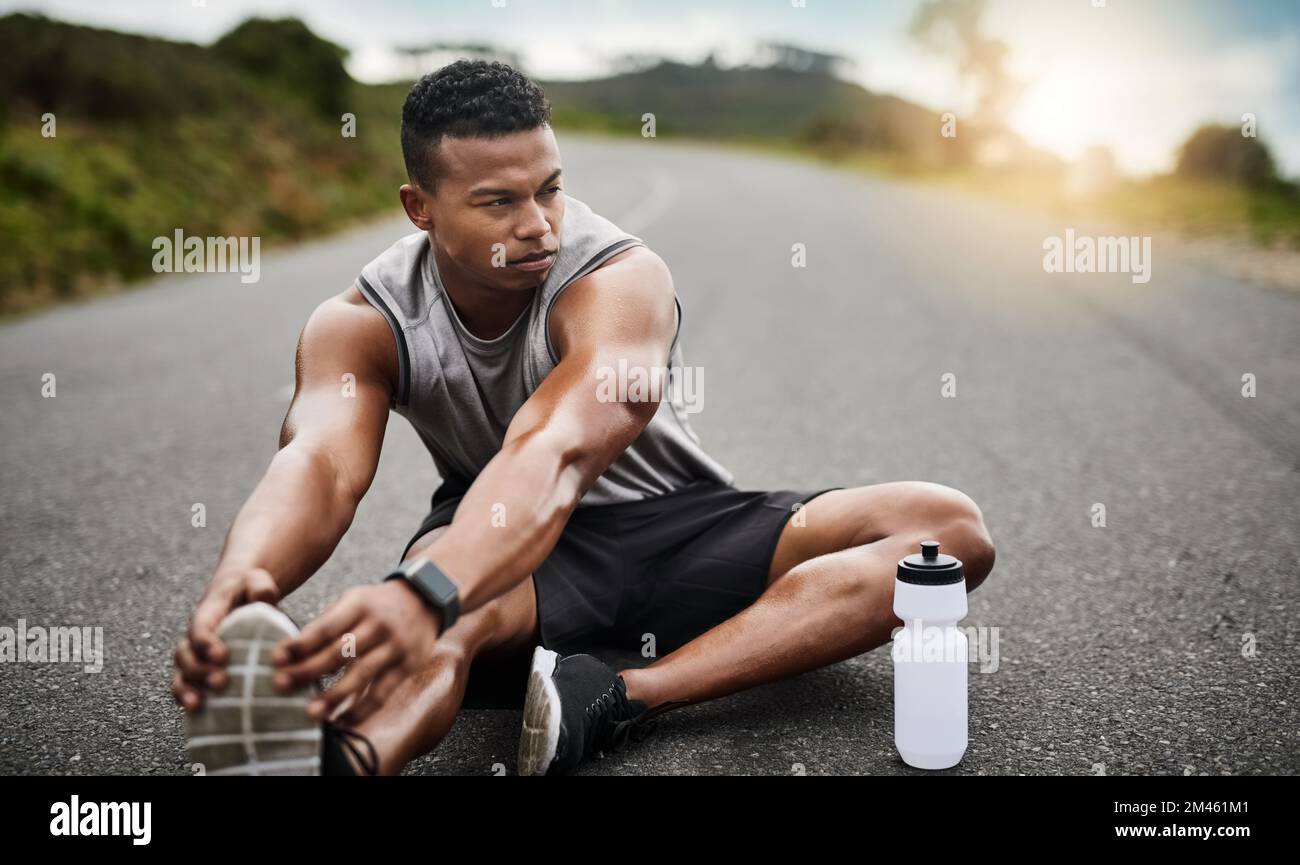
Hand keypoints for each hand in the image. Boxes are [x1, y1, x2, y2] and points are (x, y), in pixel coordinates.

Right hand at [172, 566, 281, 712]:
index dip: (205, 643)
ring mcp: (195, 654)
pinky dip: (186, 698)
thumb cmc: (249, 589)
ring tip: (199, 704)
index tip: (221, 656)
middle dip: (198, 671)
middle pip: (185, 654)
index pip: (200, 628)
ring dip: (187, 689)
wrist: (239, 594)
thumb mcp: (256, 580)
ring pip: (180, 673)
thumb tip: (265, 597)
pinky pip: (184, 686)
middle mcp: (195, 636)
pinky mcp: (199, 670)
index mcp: (208, 613)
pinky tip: (197, 712)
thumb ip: (260, 586)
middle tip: (220, 681)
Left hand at [270, 582, 441, 723]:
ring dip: (334, 696)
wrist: (427, 598)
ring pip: (362, 675)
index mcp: (360, 605)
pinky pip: (382, 692)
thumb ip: (328, 622)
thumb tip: (292, 653)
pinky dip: (361, 710)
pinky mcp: (408, 666)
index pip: (326, 627)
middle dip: (308, 671)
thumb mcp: (355, 599)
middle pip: (339, 652)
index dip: (300, 644)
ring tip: (312, 713)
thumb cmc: (380, 604)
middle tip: (281, 686)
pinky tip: (342, 721)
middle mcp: (378, 625)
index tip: (276, 659)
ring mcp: (395, 647)